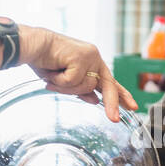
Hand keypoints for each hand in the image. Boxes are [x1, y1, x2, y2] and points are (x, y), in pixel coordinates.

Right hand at [14, 23, 137, 122]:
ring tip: (53, 77)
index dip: (121, 95)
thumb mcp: (65, 81)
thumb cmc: (45, 61)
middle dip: (111, 103)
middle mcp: (94, 58)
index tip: (132, 106)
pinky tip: (52, 71)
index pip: (110, 82)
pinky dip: (60, 81)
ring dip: (67, 87)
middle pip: (107, 85)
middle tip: (114, 119)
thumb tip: (95, 100)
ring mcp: (90, 56)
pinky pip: (73, 81)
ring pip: (86, 87)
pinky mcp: (81, 57)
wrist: (32, 45)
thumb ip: (81, 89)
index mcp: (92, 63)